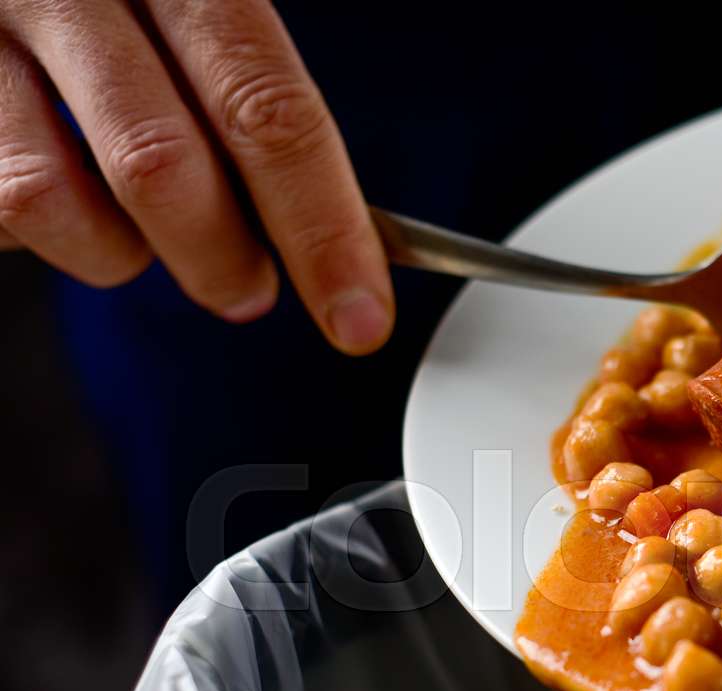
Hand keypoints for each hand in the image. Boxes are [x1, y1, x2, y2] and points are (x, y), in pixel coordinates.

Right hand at [0, 1, 392, 352]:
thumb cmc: (127, 3)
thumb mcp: (196, 14)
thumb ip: (246, 101)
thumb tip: (328, 236)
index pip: (267, 108)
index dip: (324, 227)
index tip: (358, 314)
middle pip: (162, 162)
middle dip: (221, 257)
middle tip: (248, 291)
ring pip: (51, 194)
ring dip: (115, 253)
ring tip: (136, 238)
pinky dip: (48, 234)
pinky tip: (71, 203)